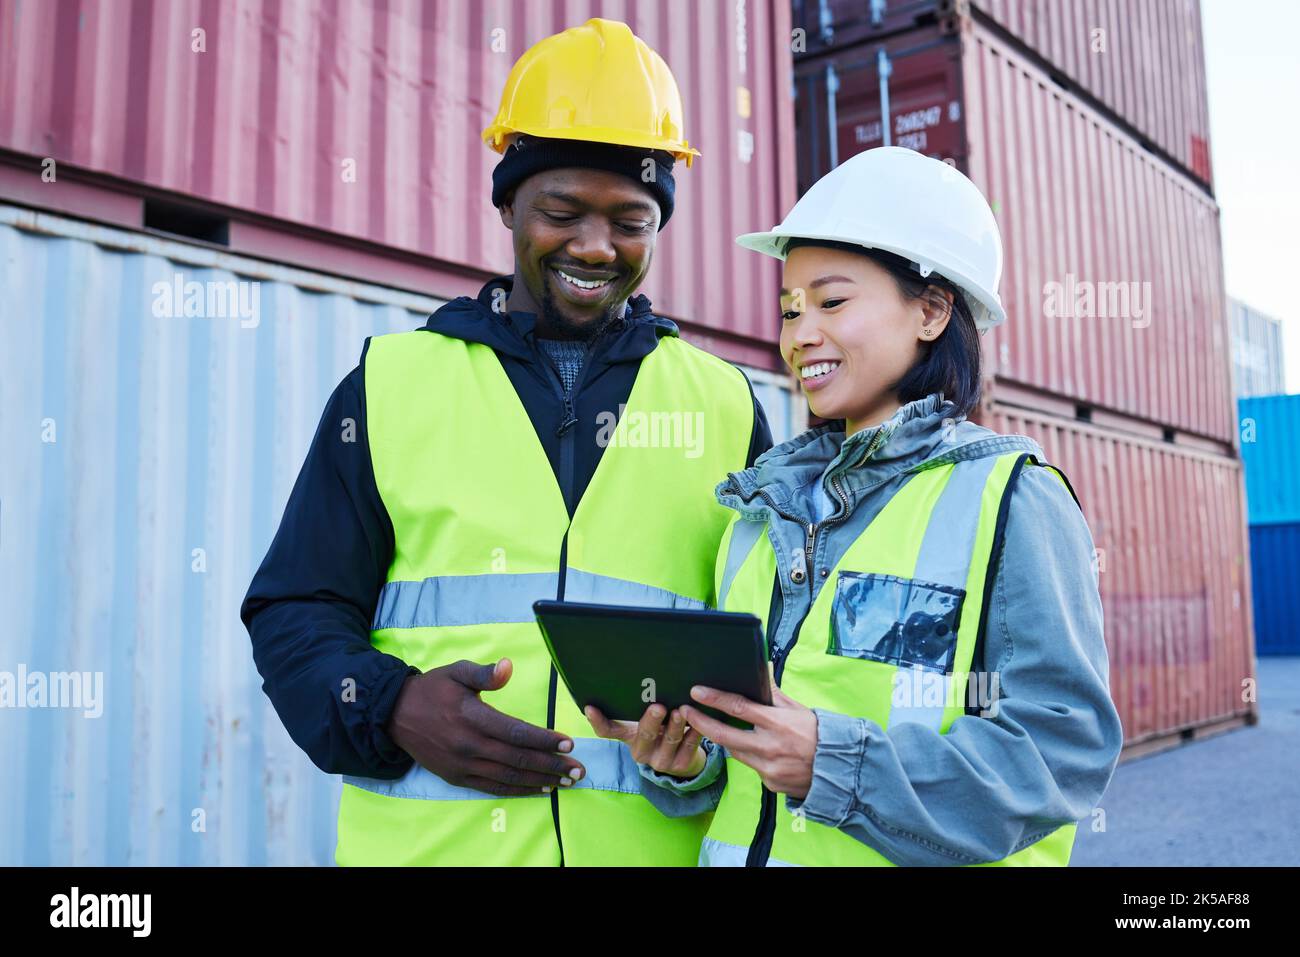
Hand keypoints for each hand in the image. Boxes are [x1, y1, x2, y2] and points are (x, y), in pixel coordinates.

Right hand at [385, 659, 584, 795]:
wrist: (395, 715)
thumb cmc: (433, 689)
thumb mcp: (457, 671)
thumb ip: (484, 672)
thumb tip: (508, 666)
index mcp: (472, 717)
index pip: (516, 732)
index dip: (544, 740)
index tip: (568, 743)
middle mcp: (469, 745)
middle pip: (518, 758)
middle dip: (551, 765)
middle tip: (577, 770)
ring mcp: (463, 764)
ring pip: (509, 777)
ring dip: (540, 781)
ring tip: (565, 782)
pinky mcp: (457, 777)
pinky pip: (493, 787)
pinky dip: (518, 790)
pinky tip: (538, 789)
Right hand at [585, 703, 706, 779]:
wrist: (681, 758)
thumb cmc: (658, 731)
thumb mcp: (641, 723)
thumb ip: (634, 708)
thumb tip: (630, 679)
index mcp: (629, 738)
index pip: (607, 731)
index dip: (597, 720)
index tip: (590, 707)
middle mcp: (642, 752)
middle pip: (644, 735)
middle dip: (651, 721)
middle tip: (658, 707)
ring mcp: (662, 761)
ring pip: (669, 740)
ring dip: (675, 725)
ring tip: (680, 711)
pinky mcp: (681, 765)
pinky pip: (689, 746)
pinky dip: (694, 733)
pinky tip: (698, 722)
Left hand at [678, 670, 817, 798]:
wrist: (839, 770)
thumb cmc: (818, 734)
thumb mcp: (798, 709)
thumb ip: (775, 693)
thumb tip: (764, 667)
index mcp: (777, 723)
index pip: (739, 707)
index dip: (714, 699)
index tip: (696, 692)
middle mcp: (770, 747)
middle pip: (725, 735)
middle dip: (701, 723)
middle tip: (686, 712)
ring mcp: (768, 768)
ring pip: (736, 752)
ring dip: (727, 740)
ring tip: (718, 727)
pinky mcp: (769, 783)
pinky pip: (751, 767)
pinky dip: (751, 756)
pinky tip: (759, 751)